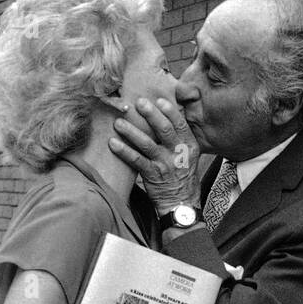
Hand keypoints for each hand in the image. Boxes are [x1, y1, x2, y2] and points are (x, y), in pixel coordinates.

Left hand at [108, 98, 200, 212]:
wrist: (181, 203)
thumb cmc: (182, 176)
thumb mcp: (188, 156)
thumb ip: (179, 138)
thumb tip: (165, 117)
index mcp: (189, 146)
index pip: (180, 124)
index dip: (169, 111)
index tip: (159, 100)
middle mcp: (178, 153)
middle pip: (164, 129)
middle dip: (151, 114)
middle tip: (138, 102)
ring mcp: (165, 164)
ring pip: (147, 143)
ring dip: (131, 131)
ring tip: (118, 122)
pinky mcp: (152, 175)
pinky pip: (136, 160)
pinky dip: (123, 151)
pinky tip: (113, 143)